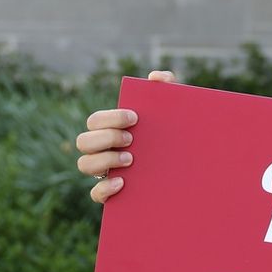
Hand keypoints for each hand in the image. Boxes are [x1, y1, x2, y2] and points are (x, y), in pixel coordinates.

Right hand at [75, 70, 173, 203]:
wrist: (188, 166)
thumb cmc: (174, 134)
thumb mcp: (175, 111)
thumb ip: (168, 89)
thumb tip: (155, 77)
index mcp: (111, 129)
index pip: (95, 121)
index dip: (110, 118)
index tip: (135, 118)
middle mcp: (102, 150)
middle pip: (83, 141)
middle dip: (106, 138)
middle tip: (132, 139)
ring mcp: (104, 172)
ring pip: (84, 165)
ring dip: (104, 160)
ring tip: (131, 159)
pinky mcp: (111, 193)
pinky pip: (96, 194)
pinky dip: (105, 188)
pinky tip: (122, 183)